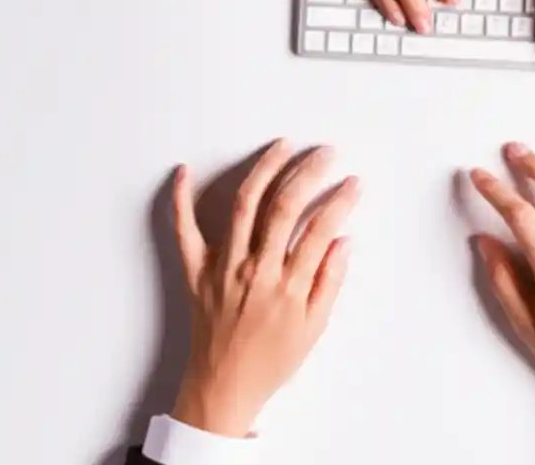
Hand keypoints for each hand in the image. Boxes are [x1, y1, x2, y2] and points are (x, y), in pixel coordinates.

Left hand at [170, 140, 359, 436]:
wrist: (223, 388)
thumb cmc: (271, 361)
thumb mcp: (314, 328)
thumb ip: (329, 281)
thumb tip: (343, 240)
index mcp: (287, 287)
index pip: (320, 228)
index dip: (340, 200)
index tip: (354, 183)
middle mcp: (255, 270)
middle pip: (283, 206)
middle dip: (308, 172)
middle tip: (325, 153)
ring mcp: (222, 267)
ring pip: (242, 205)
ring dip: (263, 170)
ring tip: (281, 146)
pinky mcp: (196, 271)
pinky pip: (184, 230)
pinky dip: (180, 199)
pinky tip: (185, 170)